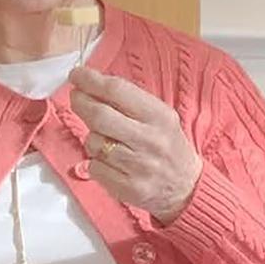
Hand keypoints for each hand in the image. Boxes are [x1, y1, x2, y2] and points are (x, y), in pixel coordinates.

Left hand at [69, 65, 202, 222]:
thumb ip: (128, 101)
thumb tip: (88, 84)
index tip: (77, 75)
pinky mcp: (129, 188)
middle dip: (80, 103)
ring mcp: (139, 167)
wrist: (187, 187)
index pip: (117, 90)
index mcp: (159, 117)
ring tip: (107, 140)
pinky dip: (97, 162)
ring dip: (92, 137)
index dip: (90, 80)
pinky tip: (112, 163)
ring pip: (93, 142)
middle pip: (99, 115)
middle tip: (77, 99)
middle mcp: (150, 141)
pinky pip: (95, 167)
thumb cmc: (167, 146)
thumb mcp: (159, 116)